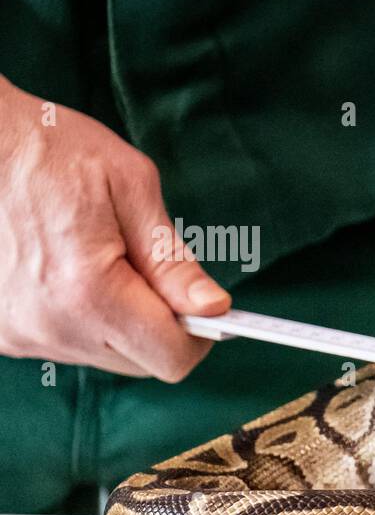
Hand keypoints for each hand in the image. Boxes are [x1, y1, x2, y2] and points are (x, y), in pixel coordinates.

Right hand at [0, 76, 229, 379]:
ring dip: (122, 322)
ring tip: (100, 262)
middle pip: (141, 363)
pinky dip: (84, 319)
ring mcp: (18, 334)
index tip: (204, 305)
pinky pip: (67, 343)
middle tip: (148, 270)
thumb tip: (214, 309)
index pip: (171, 357)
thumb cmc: (51, 151)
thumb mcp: (131, 189)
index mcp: (90, 293)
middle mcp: (50, 327)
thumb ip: (173, 260)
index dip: (200, 335)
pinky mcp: (1, 331)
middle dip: (162, 327)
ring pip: (105, 355)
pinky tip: (70, 272)